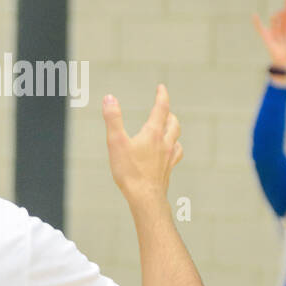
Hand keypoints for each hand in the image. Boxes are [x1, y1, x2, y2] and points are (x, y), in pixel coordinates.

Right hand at [102, 83, 181, 204]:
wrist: (145, 198)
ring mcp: (168, 157)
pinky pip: (176, 154)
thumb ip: (113, 119)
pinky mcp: (168, 169)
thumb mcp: (116, 142)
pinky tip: (171, 151)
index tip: (161, 87)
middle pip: (173, 123)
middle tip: (163, 108)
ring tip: (168, 126)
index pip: (161, 108)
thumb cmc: (130, 171)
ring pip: (176, 138)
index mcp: (153, 133)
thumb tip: (109, 98)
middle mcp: (164, 143)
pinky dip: (174, 147)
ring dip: (173, 129)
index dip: (162, 95)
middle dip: (168, 113)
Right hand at [252, 0, 285, 68]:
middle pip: (282, 15)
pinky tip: (254, 15)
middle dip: (284, 9)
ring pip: (274, 20)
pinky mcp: (266, 36)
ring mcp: (273, 31)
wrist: (285, 62)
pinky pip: (260, 28)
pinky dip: (257, 22)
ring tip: (279, 20)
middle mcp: (281, 28)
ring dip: (277, 18)